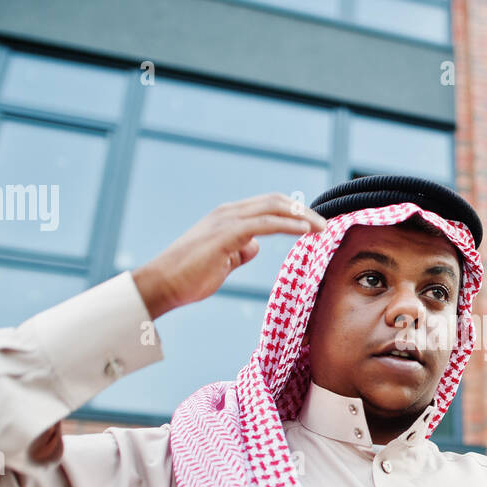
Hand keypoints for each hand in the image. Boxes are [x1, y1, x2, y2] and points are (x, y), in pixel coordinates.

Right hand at [131, 193, 327, 318]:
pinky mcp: (226, 234)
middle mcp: (228, 212)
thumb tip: (255, 247)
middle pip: (275, 201)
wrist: (161, 285)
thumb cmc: (189, 277)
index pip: (267, 205)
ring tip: (322, 228)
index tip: (313, 223)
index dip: (292, 210)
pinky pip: (265, 224)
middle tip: (324, 225)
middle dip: (302, 210)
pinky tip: (305, 230)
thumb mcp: (222, 261)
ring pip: (273, 208)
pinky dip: (288, 224)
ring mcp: (226, 220)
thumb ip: (239, 251)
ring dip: (301, 216)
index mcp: (227, 216)